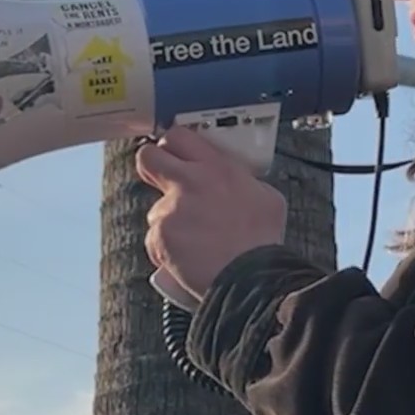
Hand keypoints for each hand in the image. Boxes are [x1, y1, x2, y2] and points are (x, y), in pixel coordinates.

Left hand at [136, 126, 286, 299]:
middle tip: (161, 179)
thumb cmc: (261, 242)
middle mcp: (190, 182)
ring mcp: (171, 208)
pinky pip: (155, 239)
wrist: (249, 278)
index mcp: (217, 168)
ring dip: (169, 221)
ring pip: (156, 209)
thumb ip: (244, 181)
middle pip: (148, 157)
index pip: (179, 136)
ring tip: (193, 240)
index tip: (174, 153)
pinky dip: (166, 250)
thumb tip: (237, 180)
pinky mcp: (159, 235)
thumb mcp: (266, 197)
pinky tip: (187, 257)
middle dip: (151, 166)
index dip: (172, 144)